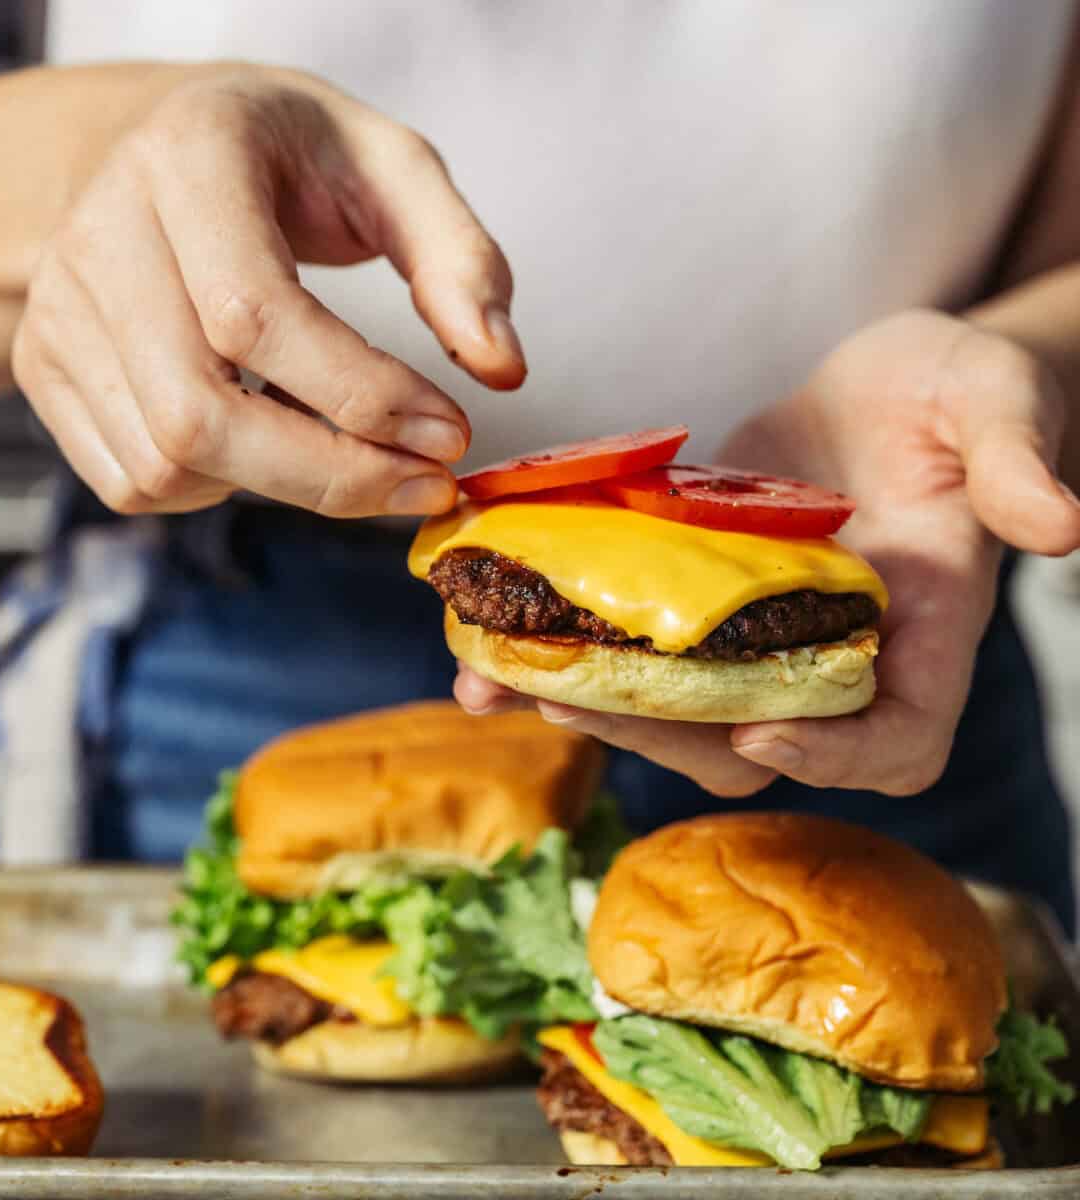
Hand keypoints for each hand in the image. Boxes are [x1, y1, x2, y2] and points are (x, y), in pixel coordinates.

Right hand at [13, 66, 523, 515]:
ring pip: (164, 464)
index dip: (361, 397)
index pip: (255, 314)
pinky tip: (264, 440)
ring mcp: (58, 308)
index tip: (448, 434)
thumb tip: (500, 369)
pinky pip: (132, 482)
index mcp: (186, 160)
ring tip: (343, 446)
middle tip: (419, 483)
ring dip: (279, 487)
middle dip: (331, 478)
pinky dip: (215, 491)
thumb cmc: (290, 159)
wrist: (169, 146)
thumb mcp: (394, 170)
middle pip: (199, 415)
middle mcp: (99, 234)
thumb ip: (461, 260)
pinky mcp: (43, 366)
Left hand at [457, 309, 1079, 795]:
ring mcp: (750, 642)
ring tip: (489, 680)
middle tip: (562, 695)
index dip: (831, 755)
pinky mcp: (689, 611)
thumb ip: (1016, 456)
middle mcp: (827, 659)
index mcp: (919, 635)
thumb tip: (1063, 524)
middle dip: (654, 729)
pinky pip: (628, 655)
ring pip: (671, 711)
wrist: (882, 385)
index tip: (753, 733)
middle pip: (747, 739)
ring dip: (583, 704)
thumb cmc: (953, 392)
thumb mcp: (992, 401)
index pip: (891, 737)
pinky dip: (558, 656)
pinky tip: (481, 646)